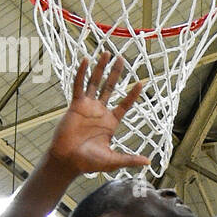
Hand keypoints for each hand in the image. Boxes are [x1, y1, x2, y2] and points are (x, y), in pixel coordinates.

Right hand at [47, 53, 149, 174]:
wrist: (67, 161)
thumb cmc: (89, 163)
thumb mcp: (113, 160)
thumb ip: (129, 159)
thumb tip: (148, 163)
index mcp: (111, 122)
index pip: (125, 104)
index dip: (133, 94)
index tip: (142, 82)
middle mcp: (100, 112)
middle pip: (110, 87)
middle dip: (116, 73)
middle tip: (122, 58)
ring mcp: (87, 107)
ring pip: (95, 83)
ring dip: (100, 68)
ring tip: (106, 53)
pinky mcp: (75, 106)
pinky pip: (78, 86)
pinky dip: (81, 73)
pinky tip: (85, 60)